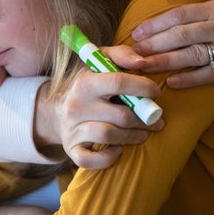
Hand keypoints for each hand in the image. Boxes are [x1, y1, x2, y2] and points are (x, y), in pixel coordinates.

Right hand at [34, 69, 162, 169]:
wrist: (56, 110)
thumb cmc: (88, 84)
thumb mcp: (100, 62)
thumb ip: (121, 55)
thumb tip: (142, 62)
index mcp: (84, 82)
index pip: (117, 83)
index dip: (142, 87)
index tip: (155, 93)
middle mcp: (76, 105)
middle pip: (120, 115)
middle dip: (144, 120)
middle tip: (157, 121)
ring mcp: (72, 129)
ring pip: (109, 135)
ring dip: (133, 136)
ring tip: (144, 134)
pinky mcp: (71, 149)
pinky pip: (90, 160)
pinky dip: (108, 158)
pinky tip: (118, 149)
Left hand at [127, 0, 213, 88]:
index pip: (181, 15)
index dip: (157, 24)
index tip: (137, 33)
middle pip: (182, 37)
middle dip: (154, 46)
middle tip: (131, 55)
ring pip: (194, 57)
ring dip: (166, 63)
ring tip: (143, 69)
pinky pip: (213, 75)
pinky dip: (192, 80)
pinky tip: (173, 82)